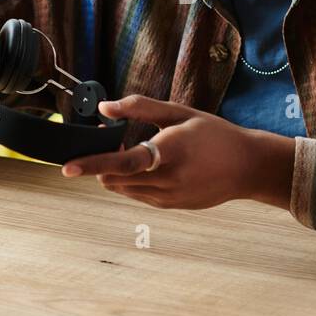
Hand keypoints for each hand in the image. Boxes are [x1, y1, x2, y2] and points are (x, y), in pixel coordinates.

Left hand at [60, 94, 294, 209]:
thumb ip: (139, 108)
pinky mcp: (170, 207)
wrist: (247, 167)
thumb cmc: (214, 134)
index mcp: (171, 151)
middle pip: (115, 178)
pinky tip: (152, 166)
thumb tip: (104, 108)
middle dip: (104, 163)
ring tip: (140, 152)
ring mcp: (169, 197)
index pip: (124, 162)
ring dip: (117, 173)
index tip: (67, 167)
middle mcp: (168, 179)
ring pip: (123, 189)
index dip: (93, 164)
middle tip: (118, 141)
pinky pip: (137, 196)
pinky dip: (132, 182)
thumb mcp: (179, 113)